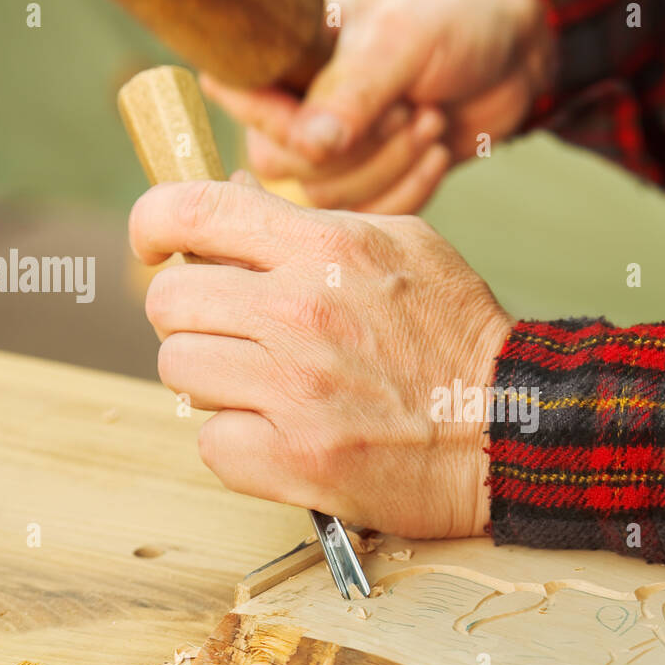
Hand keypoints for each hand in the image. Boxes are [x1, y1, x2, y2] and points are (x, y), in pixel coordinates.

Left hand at [128, 174, 514, 537]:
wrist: (511, 429)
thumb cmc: (458, 335)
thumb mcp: (403, 243)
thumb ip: (313, 224)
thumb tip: (234, 204)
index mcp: (323, 249)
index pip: (189, 210)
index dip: (152, 223)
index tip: (158, 244)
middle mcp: (299, 315)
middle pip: (168, 301)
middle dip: (193, 315)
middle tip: (235, 331)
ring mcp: (293, 392)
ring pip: (180, 371)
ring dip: (214, 379)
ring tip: (267, 385)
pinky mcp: (293, 460)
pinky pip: (211, 442)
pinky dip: (238, 441)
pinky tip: (283, 432)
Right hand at [200, 0, 553, 212]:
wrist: (513, 53)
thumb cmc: (450, 20)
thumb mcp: (401, 40)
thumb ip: (351, 92)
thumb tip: (308, 147)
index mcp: (284, 50)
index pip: (236, 96)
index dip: (279, 122)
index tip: (339, 120)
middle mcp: (294, 104)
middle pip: (284, 166)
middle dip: (358, 148)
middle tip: (406, 109)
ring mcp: (331, 150)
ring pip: (328, 198)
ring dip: (391, 166)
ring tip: (429, 120)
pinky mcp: (369, 184)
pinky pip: (366, 218)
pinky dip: (410, 191)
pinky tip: (437, 151)